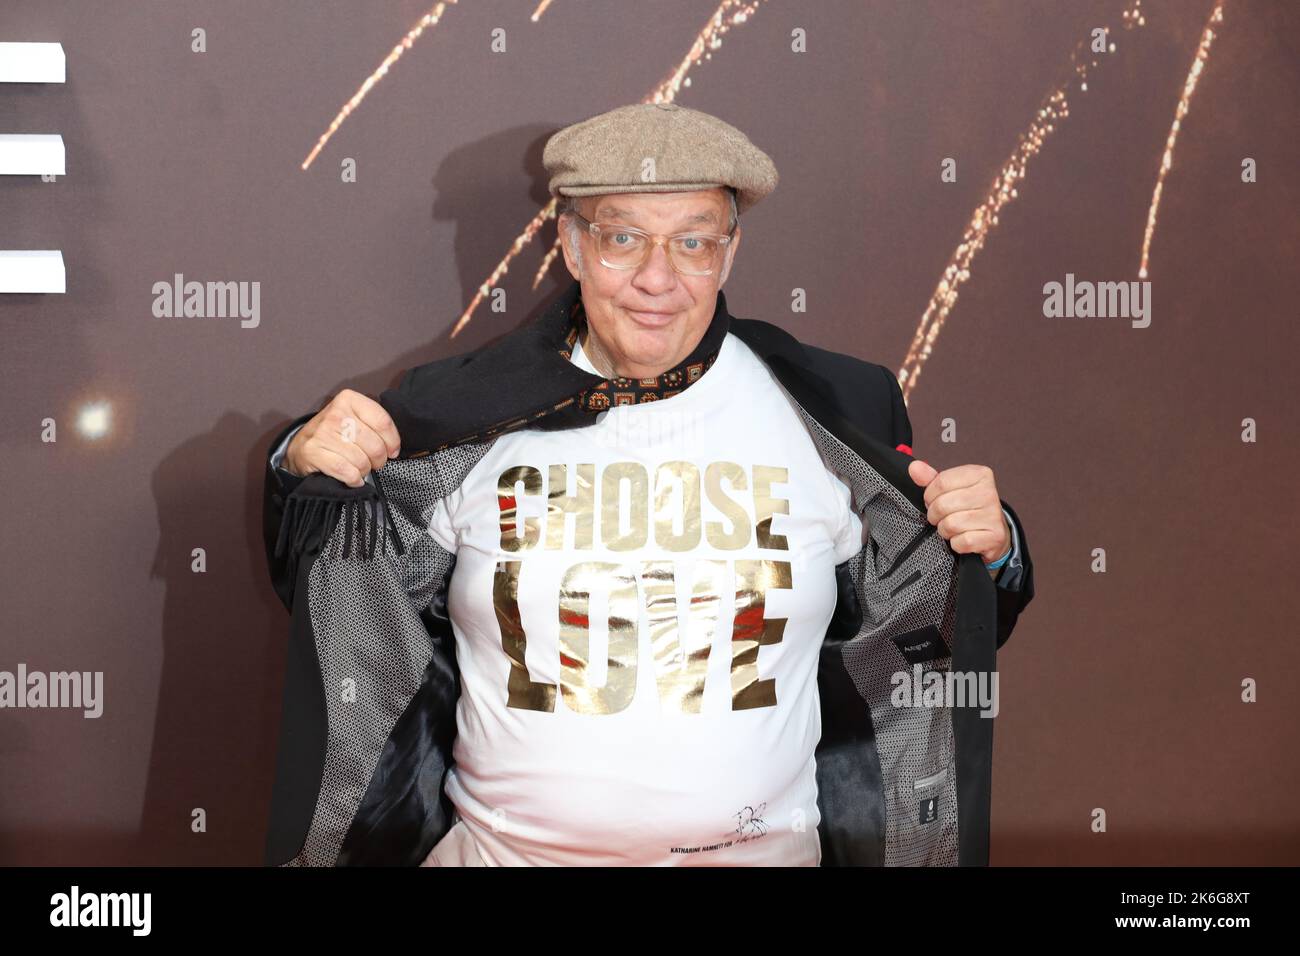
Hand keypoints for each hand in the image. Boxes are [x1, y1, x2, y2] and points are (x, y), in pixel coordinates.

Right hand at [284, 388, 401, 487]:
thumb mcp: (353, 418)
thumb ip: (374, 425)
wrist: (299, 447)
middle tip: (374, 462)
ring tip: (359, 468)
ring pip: (361, 460)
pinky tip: (352, 477)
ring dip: (364, 470)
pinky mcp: (313, 452)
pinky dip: (354, 479)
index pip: (383, 422)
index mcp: (348, 399)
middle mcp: (335, 413)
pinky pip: (347, 472)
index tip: (392, 451)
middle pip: (375, 444)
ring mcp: (322, 433)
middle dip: (379, 460)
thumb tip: (393, 448)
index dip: (392, 441)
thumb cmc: (334, 434)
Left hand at [907, 460, 1010, 565]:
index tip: (933, 500)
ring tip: (953, 527)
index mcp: (979, 474)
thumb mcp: (951, 488)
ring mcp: (993, 515)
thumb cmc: (969, 508)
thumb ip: (931, 478)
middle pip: (943, 504)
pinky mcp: (994, 536)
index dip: (930, 495)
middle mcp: (989, 493)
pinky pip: (960, 542)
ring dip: (945, 530)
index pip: (941, 482)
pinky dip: (956, 543)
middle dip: (935, 514)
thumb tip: (914, 468)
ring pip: (951, 524)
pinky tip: (963, 537)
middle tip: (942, 516)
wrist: (993, 532)